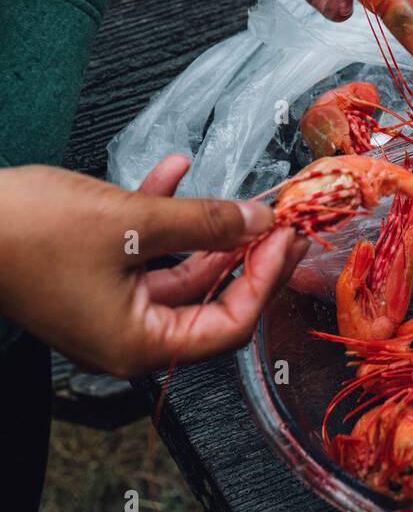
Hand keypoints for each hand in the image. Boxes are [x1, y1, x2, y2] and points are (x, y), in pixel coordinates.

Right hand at [0, 157, 306, 377]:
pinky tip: (174, 168)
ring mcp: (105, 304)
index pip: (227, 325)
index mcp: (136, 343)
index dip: (264, 280)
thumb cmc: (28, 232)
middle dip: (242, 251)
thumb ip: (203, 222)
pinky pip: (140, 247)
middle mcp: (124, 334)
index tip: (286, 238)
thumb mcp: (131, 222)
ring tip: (236, 192)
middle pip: (206, 297)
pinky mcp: (89, 274)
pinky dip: (160, 211)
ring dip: (203, 225)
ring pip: (176, 267)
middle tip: (278, 218)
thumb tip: (258, 221)